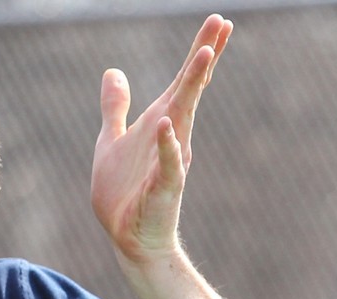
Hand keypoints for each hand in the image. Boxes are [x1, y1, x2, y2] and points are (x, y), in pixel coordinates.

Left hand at [91, 14, 232, 264]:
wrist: (128, 238)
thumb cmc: (125, 192)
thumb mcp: (112, 140)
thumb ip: (116, 108)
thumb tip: (113, 71)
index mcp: (161, 123)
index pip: (183, 82)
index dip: (199, 52)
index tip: (218, 21)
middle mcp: (173, 136)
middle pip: (190, 90)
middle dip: (204, 57)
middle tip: (223, 23)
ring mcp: (172, 161)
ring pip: (184, 119)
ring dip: (194, 88)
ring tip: (205, 56)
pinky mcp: (164, 188)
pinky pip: (168, 164)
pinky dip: (167, 145)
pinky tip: (166, 125)